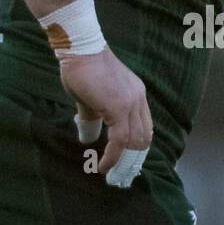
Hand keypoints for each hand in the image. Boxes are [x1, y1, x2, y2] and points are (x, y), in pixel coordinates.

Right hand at [58, 46, 153, 187]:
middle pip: (143, 138)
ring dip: (123, 162)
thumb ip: (95, 115)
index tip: (127, 162)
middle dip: (132, 160)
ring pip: (134, 142)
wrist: (79, 49)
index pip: (144, 127)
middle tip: (121, 175)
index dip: (136, 147)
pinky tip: (104, 165)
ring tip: (112, 175)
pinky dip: (113, 157)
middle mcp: (138, 99)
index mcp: (136, 94)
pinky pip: (120, 141)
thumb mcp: (91, 97)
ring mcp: (131, 104)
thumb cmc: (81, 68)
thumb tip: (91, 135)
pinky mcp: (118, 109)